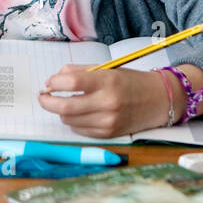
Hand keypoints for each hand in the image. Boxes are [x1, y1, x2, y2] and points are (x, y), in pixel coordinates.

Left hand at [36, 65, 170, 138]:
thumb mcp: (107, 69)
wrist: (159, 100)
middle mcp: (107, 102)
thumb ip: (79, 72)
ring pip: (69, 120)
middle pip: (65, 107)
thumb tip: (53, 80)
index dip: (54, 83)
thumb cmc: (130, 81)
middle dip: (47, 102)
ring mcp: (108, 121)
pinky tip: (79, 114)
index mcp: (106, 81)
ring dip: (61, 112)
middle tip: (43, 97)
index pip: (70, 82)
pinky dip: (74, 122)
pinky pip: (79, 130)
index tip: (50, 83)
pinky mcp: (108, 134)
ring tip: (66, 103)